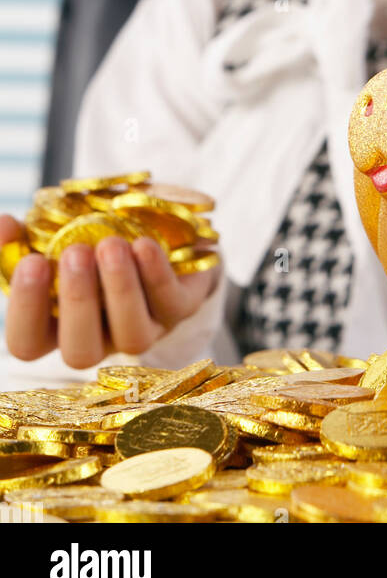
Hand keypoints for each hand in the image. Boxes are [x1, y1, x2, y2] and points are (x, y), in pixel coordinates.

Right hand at [0, 213, 219, 368]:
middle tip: (75, 252)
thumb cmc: (94, 236)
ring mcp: (143, 328)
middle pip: (80, 352)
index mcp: (56, 327)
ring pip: (131, 337)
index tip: (31, 261)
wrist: (161, 228)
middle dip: (77, 302)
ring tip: (110, 244)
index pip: (26, 344)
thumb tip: (4, 225)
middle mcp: (99, 338)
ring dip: (119, 290)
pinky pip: (169, 303)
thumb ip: (24, 237)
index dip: (25, 310)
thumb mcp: (57, 235)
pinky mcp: (180, 309)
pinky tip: (143, 244)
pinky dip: (155, 273)